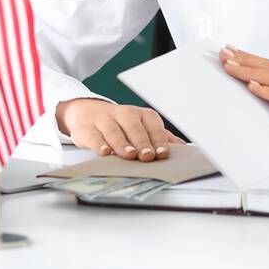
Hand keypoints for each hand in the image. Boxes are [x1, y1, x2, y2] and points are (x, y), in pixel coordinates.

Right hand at [56, 97, 183, 159]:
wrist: (87, 112)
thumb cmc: (120, 124)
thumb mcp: (141, 127)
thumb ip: (160, 137)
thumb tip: (182, 148)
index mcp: (141, 115)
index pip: (153, 126)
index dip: (158, 140)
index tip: (163, 153)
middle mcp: (123, 114)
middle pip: (134, 128)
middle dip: (142, 142)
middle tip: (148, 156)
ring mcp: (104, 119)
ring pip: (114, 131)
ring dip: (122, 143)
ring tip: (129, 154)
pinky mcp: (86, 127)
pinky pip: (93, 135)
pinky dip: (99, 144)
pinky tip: (105, 152)